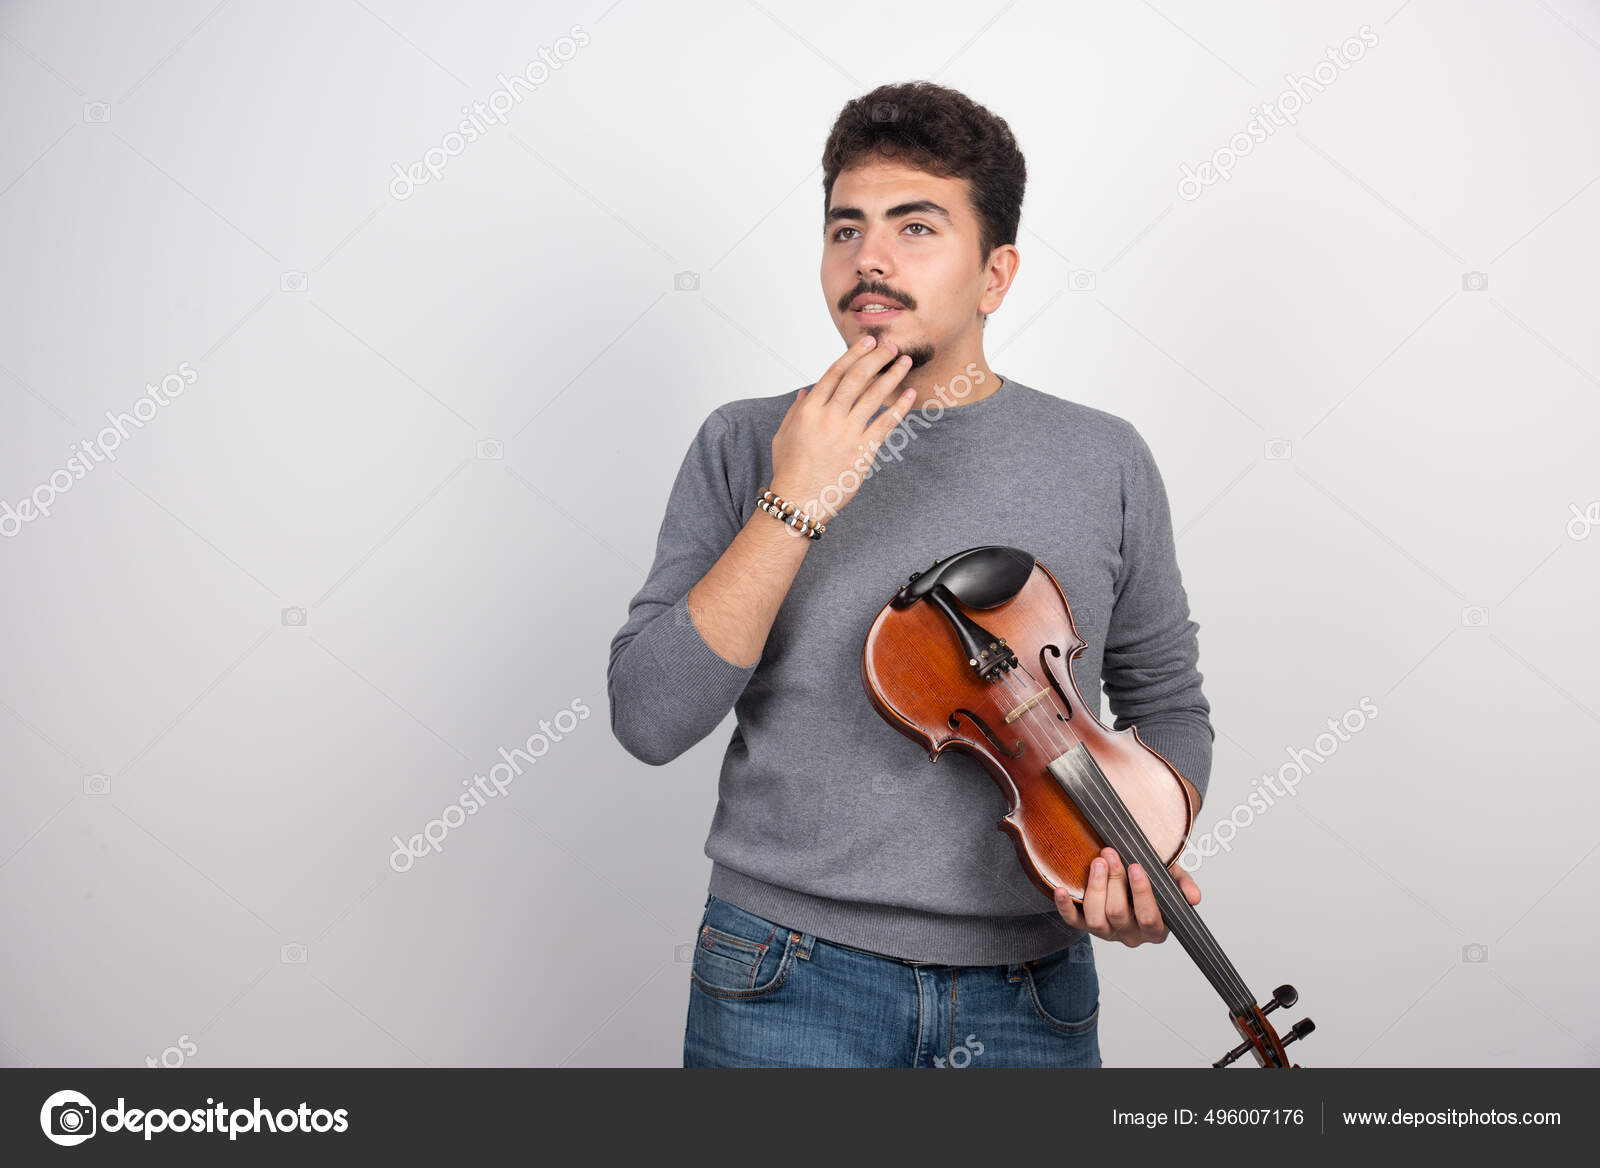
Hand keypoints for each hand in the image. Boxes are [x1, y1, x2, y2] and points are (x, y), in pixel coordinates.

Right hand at [768, 335, 917, 526]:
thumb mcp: (783, 436)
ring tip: (904, 362)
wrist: (799, 500)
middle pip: (857, 377)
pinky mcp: (862, 451)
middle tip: (890, 346)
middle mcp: (829, 416)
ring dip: (892, 375)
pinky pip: (885, 424)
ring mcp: (847, 433)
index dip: (854, 354)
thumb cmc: (789, 470)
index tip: (867, 342)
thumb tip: (805, 391)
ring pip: (874, 396)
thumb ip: (795, 411)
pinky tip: (910, 395)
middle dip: (876, 357)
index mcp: (809, 409)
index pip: (835, 373)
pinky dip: (899, 407)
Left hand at [1052, 846, 1200, 947]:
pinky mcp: (1086, 927)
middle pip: (1119, 914)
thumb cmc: (1153, 880)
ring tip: (1096, 862)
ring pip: (1097, 919)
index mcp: (1155, 928)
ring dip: (1095, 888)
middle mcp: (1131, 935)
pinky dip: (1065, 906)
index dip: (1141, 892)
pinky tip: (1060, 889)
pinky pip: (1073, 922)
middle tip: (1109, 854)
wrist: (1131, 878)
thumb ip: (1183, 886)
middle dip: (1114, 881)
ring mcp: (1107, 933)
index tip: (1136, 866)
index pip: (1149, 917)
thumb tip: (1194, 898)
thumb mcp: (1171, 879)